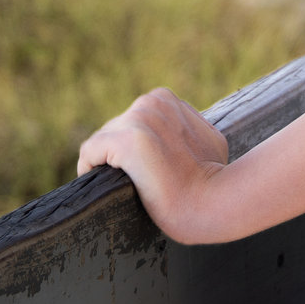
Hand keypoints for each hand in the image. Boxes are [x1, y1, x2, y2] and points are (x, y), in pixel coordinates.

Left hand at [76, 88, 232, 242]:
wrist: (215, 203)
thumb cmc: (212, 182)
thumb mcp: (204, 141)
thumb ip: (182, 130)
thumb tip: (168, 140)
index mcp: (165, 100)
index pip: (131, 121)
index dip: (132, 149)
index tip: (144, 172)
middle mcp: (151, 103)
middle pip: (114, 130)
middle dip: (120, 156)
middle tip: (137, 185)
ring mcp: (138, 119)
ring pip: (102, 142)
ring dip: (107, 165)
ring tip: (125, 188)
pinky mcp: (126, 141)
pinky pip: (90, 153)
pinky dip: (89, 170)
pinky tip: (103, 187)